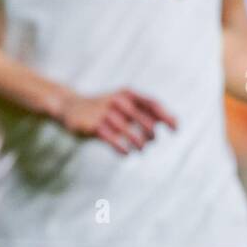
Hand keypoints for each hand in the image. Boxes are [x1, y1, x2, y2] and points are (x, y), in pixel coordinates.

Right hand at [56, 89, 176, 154]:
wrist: (70, 107)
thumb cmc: (105, 109)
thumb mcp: (125, 104)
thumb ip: (147, 112)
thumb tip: (175, 123)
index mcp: (127, 93)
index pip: (152, 104)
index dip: (166, 117)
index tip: (175, 130)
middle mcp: (117, 100)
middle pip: (142, 119)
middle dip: (150, 133)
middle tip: (151, 142)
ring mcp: (103, 112)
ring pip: (127, 130)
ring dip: (138, 143)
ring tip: (140, 150)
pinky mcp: (92, 125)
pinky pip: (111, 138)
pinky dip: (121, 147)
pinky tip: (125, 153)